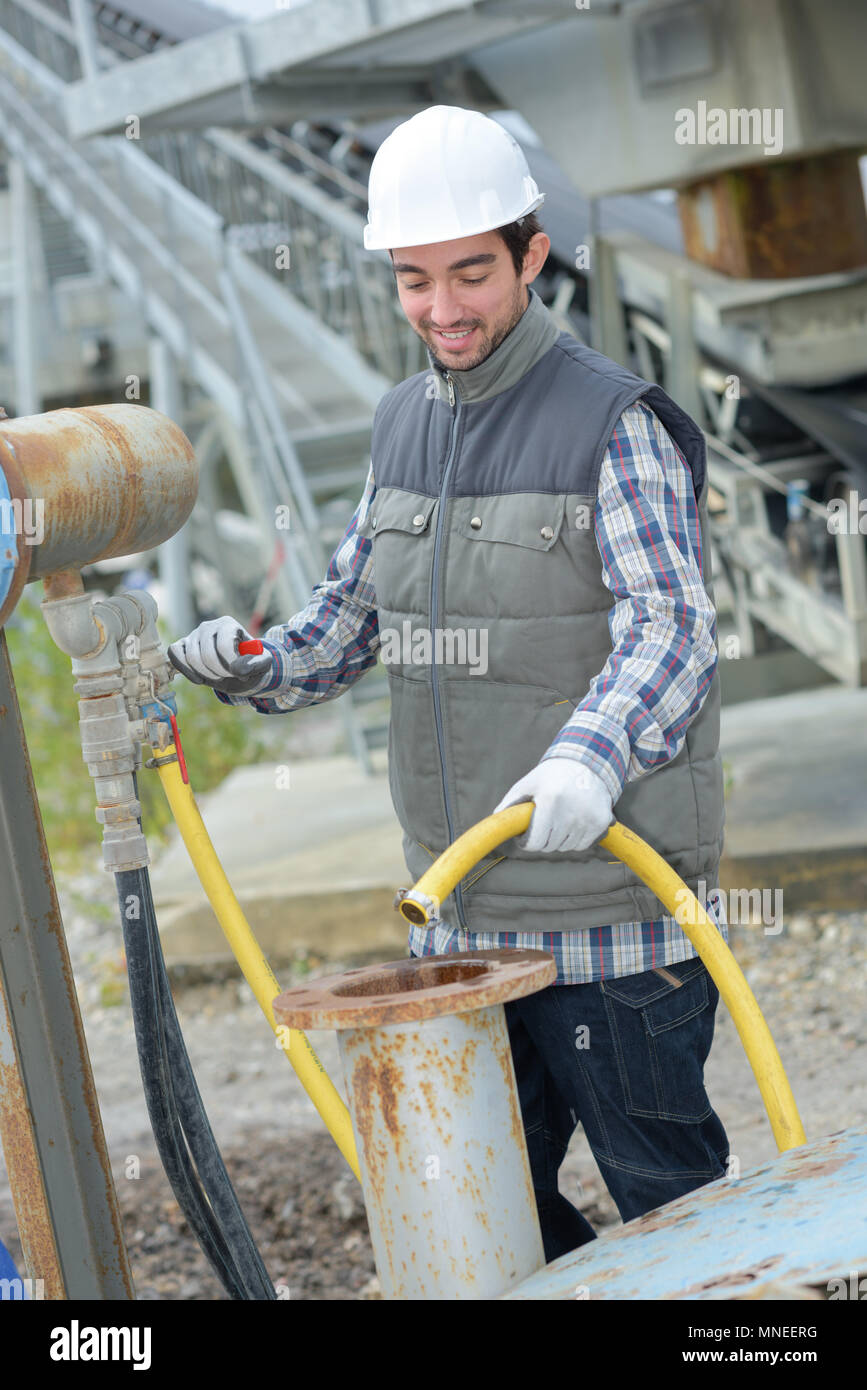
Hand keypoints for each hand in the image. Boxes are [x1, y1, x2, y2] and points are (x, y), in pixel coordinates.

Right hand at [168, 616, 273, 694]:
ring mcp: (193, 635)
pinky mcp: (181, 645)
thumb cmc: (249, 663)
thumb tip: (239, 668)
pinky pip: (174, 654)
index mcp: (228, 625)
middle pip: (207, 655)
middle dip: (219, 673)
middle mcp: (208, 626)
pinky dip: (186, 670)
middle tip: (228, 676)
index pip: (224, 646)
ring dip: (205, 674)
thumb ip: (258, 663)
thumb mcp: (263, 663)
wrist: (236, 667)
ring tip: (217, 676)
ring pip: (191, 658)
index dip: (231, 665)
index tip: (240, 673)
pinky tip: (199, 679)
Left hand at [492, 757, 613, 852]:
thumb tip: (494, 820)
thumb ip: (510, 803)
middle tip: (542, 825)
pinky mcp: (601, 822)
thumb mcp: (528, 784)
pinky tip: (572, 823)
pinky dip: (575, 840)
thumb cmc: (552, 775)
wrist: (587, 763)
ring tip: (558, 820)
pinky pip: (582, 845)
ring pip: (565, 847)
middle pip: (549, 846)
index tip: (526, 837)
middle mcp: (571, 811)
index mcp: (550, 800)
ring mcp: (588, 817)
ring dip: (559, 840)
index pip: (536, 841)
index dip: (527, 842)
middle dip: (542, 840)